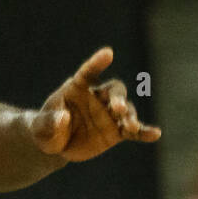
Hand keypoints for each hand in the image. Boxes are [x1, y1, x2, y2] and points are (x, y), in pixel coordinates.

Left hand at [31, 47, 160, 162]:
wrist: (56, 145)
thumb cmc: (46, 130)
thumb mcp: (41, 128)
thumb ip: (50, 122)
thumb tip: (64, 117)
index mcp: (76, 88)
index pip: (88, 73)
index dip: (98, 63)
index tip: (108, 53)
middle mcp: (97, 98)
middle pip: (114, 91)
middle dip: (118, 98)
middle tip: (118, 108)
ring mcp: (109, 115)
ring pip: (127, 110)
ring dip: (131, 117)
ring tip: (131, 127)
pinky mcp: (116, 132)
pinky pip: (134, 132)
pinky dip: (144, 132)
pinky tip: (155, 134)